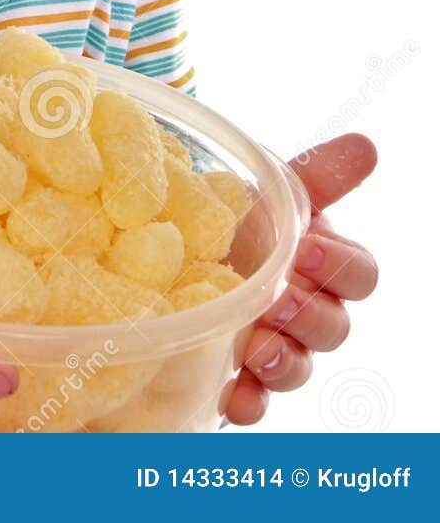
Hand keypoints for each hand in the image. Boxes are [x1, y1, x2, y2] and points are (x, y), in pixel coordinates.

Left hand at [222, 131, 378, 425]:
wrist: (180, 244)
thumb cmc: (242, 215)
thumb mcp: (273, 189)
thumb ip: (319, 175)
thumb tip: (366, 145)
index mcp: (324, 264)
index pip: (360, 275)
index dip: (341, 267)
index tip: (307, 250)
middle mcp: (309, 310)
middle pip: (334, 329)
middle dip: (311, 318)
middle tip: (279, 302)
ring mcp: (277, 345)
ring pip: (299, 367)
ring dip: (284, 362)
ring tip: (257, 349)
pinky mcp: (240, 375)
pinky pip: (256, 400)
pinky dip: (249, 401)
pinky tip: (234, 396)